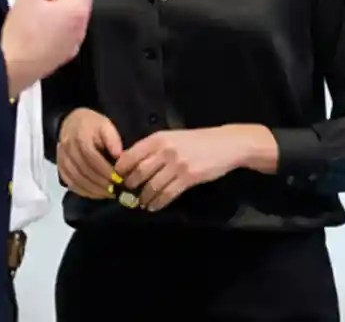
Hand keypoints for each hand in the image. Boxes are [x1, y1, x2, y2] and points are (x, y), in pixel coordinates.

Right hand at [0, 0, 94, 97]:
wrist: (11, 69)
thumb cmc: (21, 35)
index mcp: (75, 12)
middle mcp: (78, 29)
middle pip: (82, 3)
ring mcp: (71, 44)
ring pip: (75, 18)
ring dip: (66, 3)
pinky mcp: (61, 55)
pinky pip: (68, 32)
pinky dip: (62, 20)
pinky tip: (47, 19)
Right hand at [56, 108, 122, 199]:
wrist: (72, 122)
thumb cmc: (92, 125)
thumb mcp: (106, 125)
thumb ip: (113, 140)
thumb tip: (119, 157)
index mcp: (80, 137)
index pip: (92, 158)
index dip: (105, 171)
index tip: (118, 180)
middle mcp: (68, 149)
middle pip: (84, 171)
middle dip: (101, 184)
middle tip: (116, 190)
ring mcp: (62, 159)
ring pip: (76, 180)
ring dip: (93, 190)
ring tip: (108, 194)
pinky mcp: (60, 167)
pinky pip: (70, 183)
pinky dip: (83, 191)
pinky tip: (96, 193)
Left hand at [114, 125, 274, 211]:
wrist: (226, 144)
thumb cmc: (198, 141)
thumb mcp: (174, 137)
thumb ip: (155, 148)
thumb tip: (134, 163)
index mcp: (158, 138)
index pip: (130, 155)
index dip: (120, 170)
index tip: (118, 179)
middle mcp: (165, 150)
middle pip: (138, 173)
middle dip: (130, 186)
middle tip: (127, 194)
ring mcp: (177, 165)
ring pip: (152, 186)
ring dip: (143, 198)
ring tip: (141, 203)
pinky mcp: (188, 178)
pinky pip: (167, 194)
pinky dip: (158, 203)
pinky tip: (154, 206)